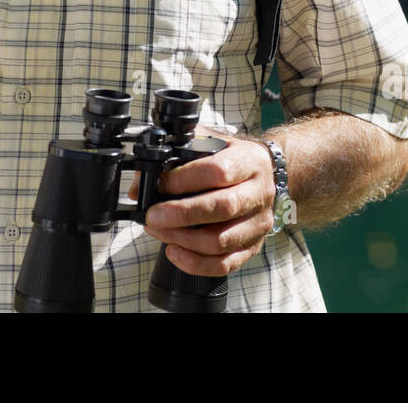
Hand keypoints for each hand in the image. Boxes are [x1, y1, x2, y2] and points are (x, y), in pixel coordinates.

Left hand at [138, 133, 276, 276]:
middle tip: (153, 216)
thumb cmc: (233, 158)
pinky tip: (175, 251)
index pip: (218, 171)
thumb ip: (176, 156)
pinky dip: (195, 263)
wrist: (269, 172)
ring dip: (184, 240)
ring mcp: (258, 223)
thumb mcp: (210, 144)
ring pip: (221, 240)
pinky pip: (225, 264)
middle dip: (182, 214)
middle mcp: (258, 193)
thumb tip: (139, 187)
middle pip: (222, 208)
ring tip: (159, 231)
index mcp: (248, 161)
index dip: (186, 179)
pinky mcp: (253, 246)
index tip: (160, 184)